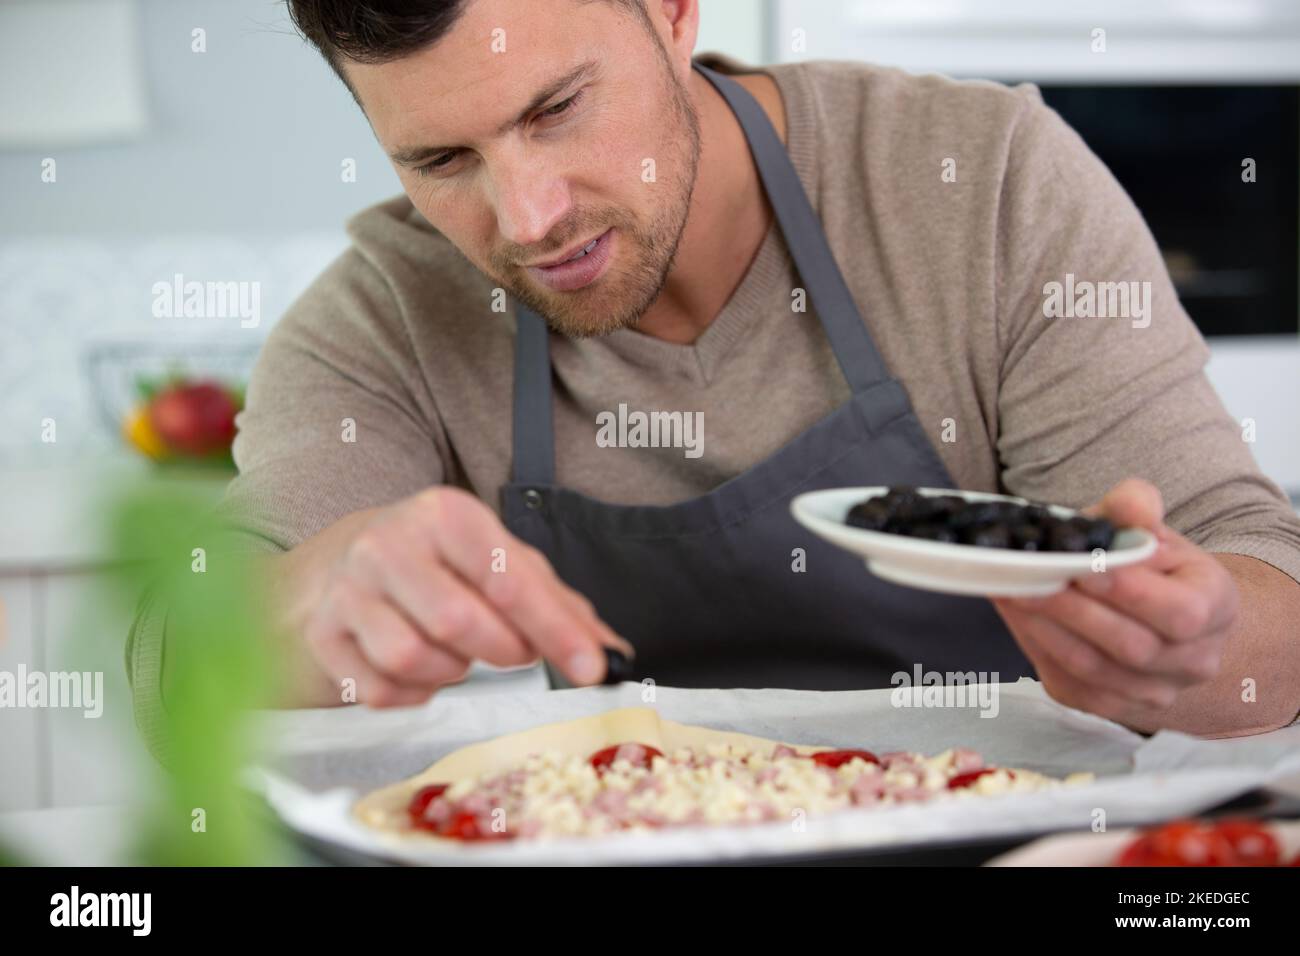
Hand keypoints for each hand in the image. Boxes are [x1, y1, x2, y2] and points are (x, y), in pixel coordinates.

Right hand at [278, 486, 631, 706]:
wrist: (343, 564)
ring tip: (456, 650)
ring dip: (452, 671)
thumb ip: (559, 607)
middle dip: (502, 650)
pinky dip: (414, 692)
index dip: (555, 629)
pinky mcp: (322, 635)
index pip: (508, 578)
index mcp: (445, 515)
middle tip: (514, 651)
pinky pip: (381, 691)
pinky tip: (420, 667)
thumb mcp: (501, 563)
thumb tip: (613, 654)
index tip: (591, 669)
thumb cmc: (440, 565)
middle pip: (459, 622)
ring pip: (414, 659)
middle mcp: (388, 543)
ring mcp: (347, 589)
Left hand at [991, 479, 1238, 722]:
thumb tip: (1133, 505)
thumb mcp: (1146, 528)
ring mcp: (1153, 691)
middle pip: (1131, 646)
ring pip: (1092, 669)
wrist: (1152, 614)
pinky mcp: (1107, 706)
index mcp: (1215, 607)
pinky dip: (1035, 645)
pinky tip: (1013, 613)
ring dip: (1044, 628)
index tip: (1083, 569)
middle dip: (1072, 609)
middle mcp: (1194, 660)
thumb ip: (1136, 509)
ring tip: (1009, 589)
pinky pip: (1068, 681)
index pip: (1179, 612)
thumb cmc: (1148, 566)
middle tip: (1025, 576)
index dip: (1129, 593)